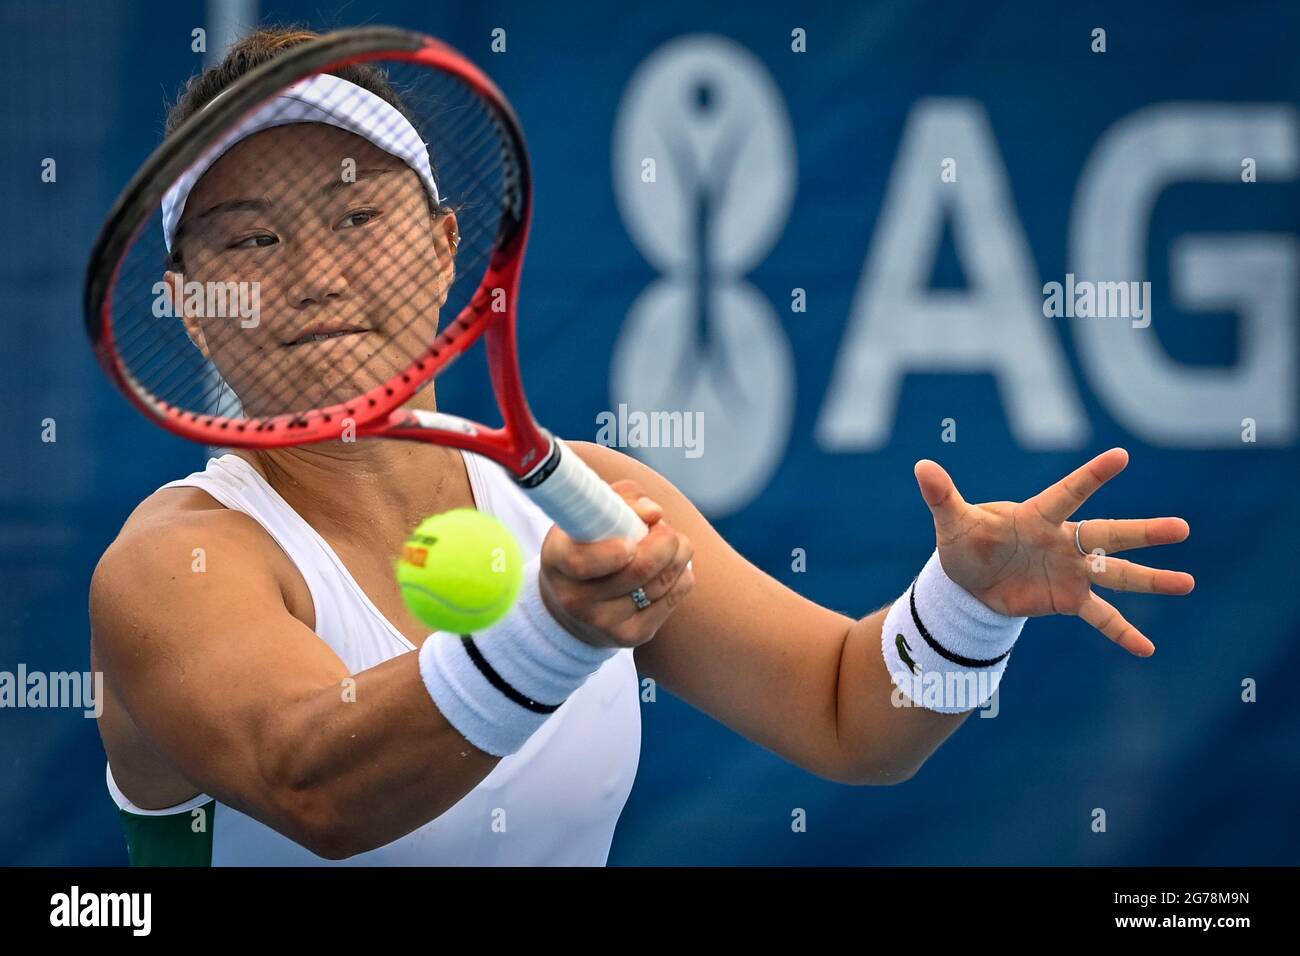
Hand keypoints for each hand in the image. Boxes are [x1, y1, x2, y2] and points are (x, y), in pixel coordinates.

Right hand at [538, 479, 694, 649]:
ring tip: (674, 543)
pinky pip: (673, 599)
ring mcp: (604, 623)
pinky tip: (673, 567)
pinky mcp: (631, 636)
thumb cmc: (584, 545)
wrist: (572, 604)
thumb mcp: (587, 516)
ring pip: (661, 583)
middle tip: (667, 530)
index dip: (615, 550)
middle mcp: (576, 599)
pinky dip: (682, 577)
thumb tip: (654, 513)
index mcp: (557, 562)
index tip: (632, 538)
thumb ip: (620, 499)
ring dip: (679, 555)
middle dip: (666, 542)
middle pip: (638, 571)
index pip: (583, 563)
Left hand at [913, 448, 1192, 656]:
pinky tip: (1148, 649)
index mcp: (1039, 516)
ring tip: (1188, 582)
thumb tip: (921, 468)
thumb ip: (942, 496)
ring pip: (1117, 574)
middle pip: (1108, 534)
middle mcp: (1064, 541)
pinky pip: (1100, 616)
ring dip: (1151, 579)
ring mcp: (1071, 571)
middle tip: (1182, 528)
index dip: (1092, 476)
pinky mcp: (1068, 599)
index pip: (1069, 493)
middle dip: (1143, 533)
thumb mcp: (953, 521)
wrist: (970, 578)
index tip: (1121, 456)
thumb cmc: (966, 540)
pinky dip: (1122, 632)